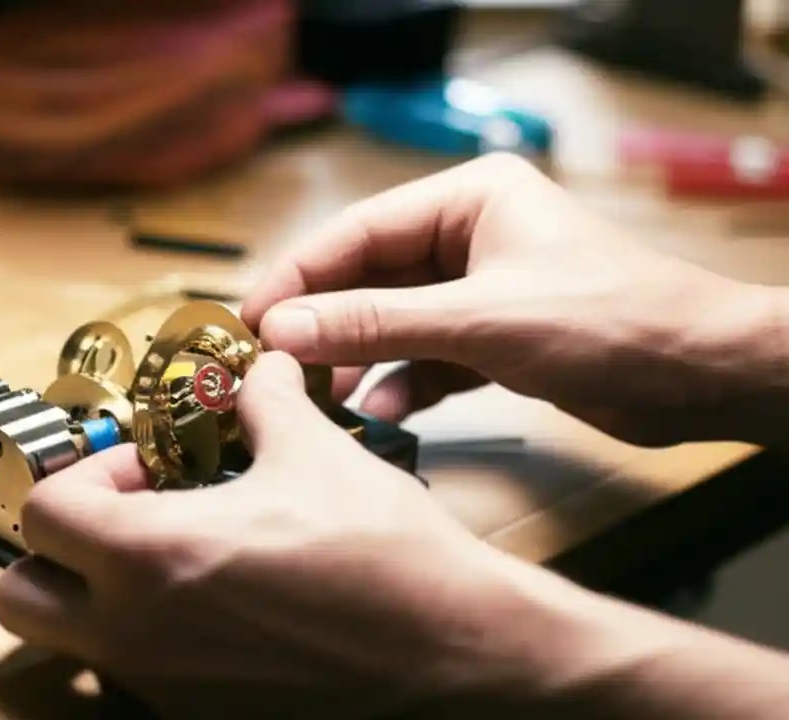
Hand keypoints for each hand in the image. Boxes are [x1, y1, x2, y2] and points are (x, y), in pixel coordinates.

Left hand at [0, 353, 596, 717]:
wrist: (461, 656)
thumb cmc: (390, 557)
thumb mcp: (317, 455)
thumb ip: (266, 402)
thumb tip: (260, 368)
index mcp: (152, 557)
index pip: (43, 513)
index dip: (85, 476)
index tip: (141, 469)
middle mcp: (138, 636)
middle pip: (18, 598)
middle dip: (52, 553)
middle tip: (120, 523)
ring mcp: (165, 690)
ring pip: (69, 649)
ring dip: (92, 602)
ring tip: (168, 567)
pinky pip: (133, 683)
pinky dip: (148, 645)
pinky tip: (220, 612)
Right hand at [241, 153, 788, 447]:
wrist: (702, 377)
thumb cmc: (610, 323)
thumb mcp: (479, 321)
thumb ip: (376, 324)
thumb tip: (283, 329)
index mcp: (469, 199)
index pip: (358, 231)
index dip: (299, 276)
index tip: (251, 321)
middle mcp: (470, 236)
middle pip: (370, 278)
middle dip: (326, 324)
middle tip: (275, 367)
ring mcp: (481, 289)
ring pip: (394, 322)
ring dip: (358, 360)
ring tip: (317, 397)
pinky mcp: (495, 339)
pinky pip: (428, 358)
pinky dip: (402, 384)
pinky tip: (376, 412)